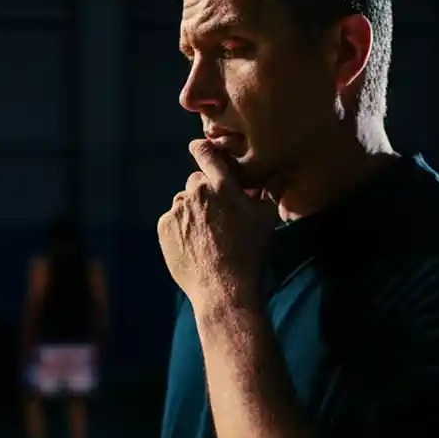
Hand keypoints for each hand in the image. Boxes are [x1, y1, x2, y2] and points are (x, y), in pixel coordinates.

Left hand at [158, 140, 278, 312]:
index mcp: (221, 185)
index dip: (202, 149)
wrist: (224, 288)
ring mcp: (177, 210)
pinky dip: (180, 227)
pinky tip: (195, 244)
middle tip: (218, 215)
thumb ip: (265, 192)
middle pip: (196, 182)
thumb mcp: (266, 219)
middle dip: (205, 193)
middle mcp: (195, 193)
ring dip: (193, 211)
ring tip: (207, 235)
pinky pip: (171, 220)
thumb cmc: (250, 253)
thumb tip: (274, 175)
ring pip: (183, 202)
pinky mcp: (164, 228)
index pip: (205, 152)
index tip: (199, 148)